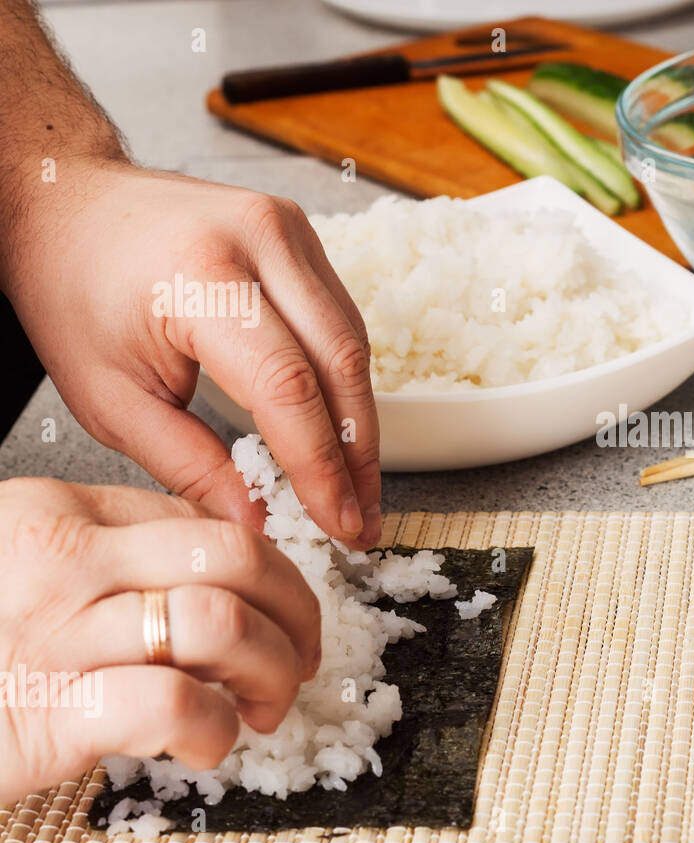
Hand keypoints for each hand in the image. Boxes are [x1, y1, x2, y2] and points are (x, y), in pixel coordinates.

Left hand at [0, 159, 380, 547]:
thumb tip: (255, 521)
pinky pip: (343, 321)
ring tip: (358, 487)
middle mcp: (261, 240)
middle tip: (363, 519)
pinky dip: (347, 382)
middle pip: (342, 363)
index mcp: (202, 277)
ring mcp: (290, 230)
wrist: (66, 204)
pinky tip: (342, 430)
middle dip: (358, 454)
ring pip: (354, 344)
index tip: (337, 522)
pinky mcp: (303, 236)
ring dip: (362, 424)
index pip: (287, 387)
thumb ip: (188, 463)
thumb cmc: (74, 292)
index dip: (320, 465)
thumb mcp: (110, 398)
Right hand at [0, 477, 319, 804]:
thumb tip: (228, 576)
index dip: (271, 572)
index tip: (286, 610)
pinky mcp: (50, 713)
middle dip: (295, 612)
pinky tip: (209, 742)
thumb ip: (113, 561)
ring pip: (220, 622)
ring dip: (269, 672)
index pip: (205, 523)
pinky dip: (215, 726)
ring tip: (262, 705)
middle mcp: (61, 563)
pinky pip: (174, 701)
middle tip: (299, 656)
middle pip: (233, 559)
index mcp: (58, 516)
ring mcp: (54, 635)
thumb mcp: (32, 576)